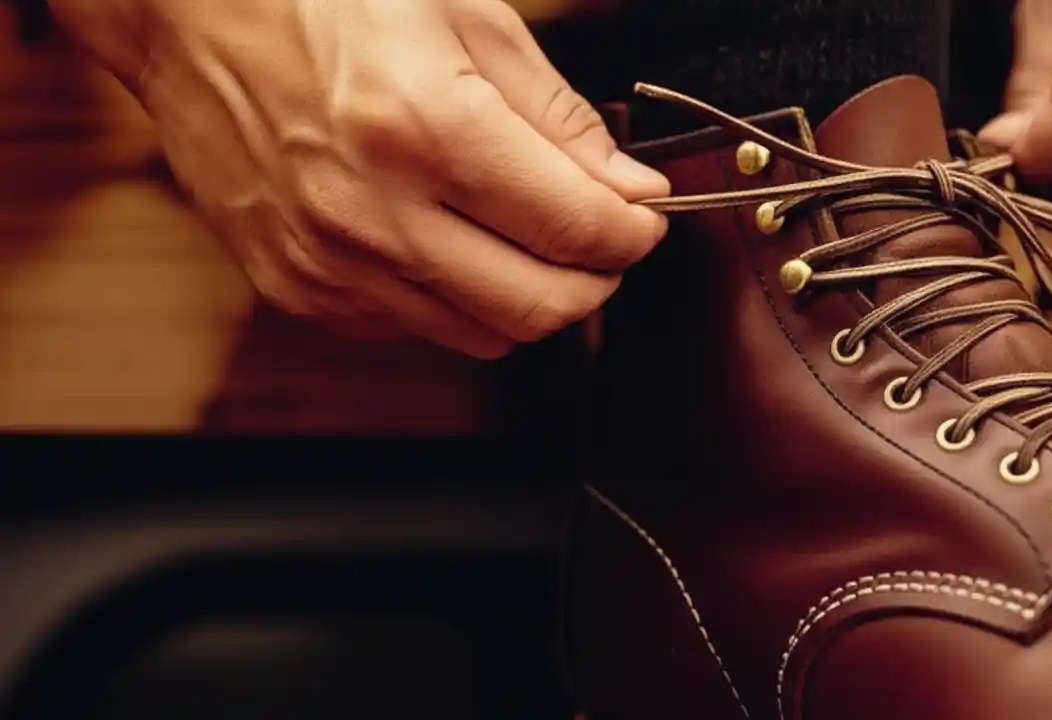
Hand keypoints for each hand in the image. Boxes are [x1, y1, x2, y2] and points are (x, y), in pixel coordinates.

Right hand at [48, 0, 668, 357]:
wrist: (184, 13)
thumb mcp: (465, 20)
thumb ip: (558, 119)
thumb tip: (626, 188)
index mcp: (426, 128)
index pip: (576, 229)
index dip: (634, 232)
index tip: (644, 217)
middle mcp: (375, 212)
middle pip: (540, 307)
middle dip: (597, 279)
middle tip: (604, 238)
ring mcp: (332, 263)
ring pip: (484, 334)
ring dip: (531, 295)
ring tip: (528, 236)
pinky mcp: (301, 289)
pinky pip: (416, 329)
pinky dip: (458, 299)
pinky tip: (450, 242)